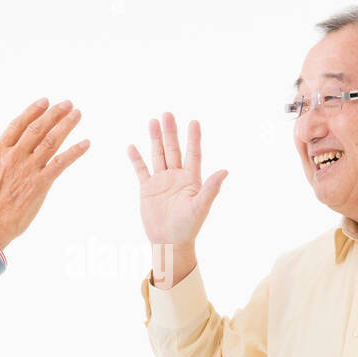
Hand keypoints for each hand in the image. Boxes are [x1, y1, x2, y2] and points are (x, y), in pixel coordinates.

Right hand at [0, 98, 88, 248]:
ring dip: (66, 126)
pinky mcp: (41, 183)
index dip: (33, 111)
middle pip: (38, 129)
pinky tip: (86, 143)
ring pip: (51, 141)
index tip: (45, 101)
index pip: (19, 124)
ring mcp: (29, 169)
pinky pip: (61, 163)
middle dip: (54, 114)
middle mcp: (15, 156)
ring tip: (77, 114)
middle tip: (68, 104)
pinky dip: (75, 152)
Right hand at [126, 112, 226, 245]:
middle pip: (173, 149)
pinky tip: (132, 146)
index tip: (193, 122)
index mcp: (191, 179)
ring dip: (155, 139)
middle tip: (167, 114)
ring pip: (157, 155)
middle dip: (170, 132)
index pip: (193, 153)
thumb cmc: (188, 227)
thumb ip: (211, 188)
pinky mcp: (147, 188)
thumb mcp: (201, 207)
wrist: (169, 242)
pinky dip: (136, 159)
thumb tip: (225, 171)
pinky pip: (141, 170)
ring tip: (152, 121)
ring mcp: (161, 181)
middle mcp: (176, 176)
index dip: (193, 138)